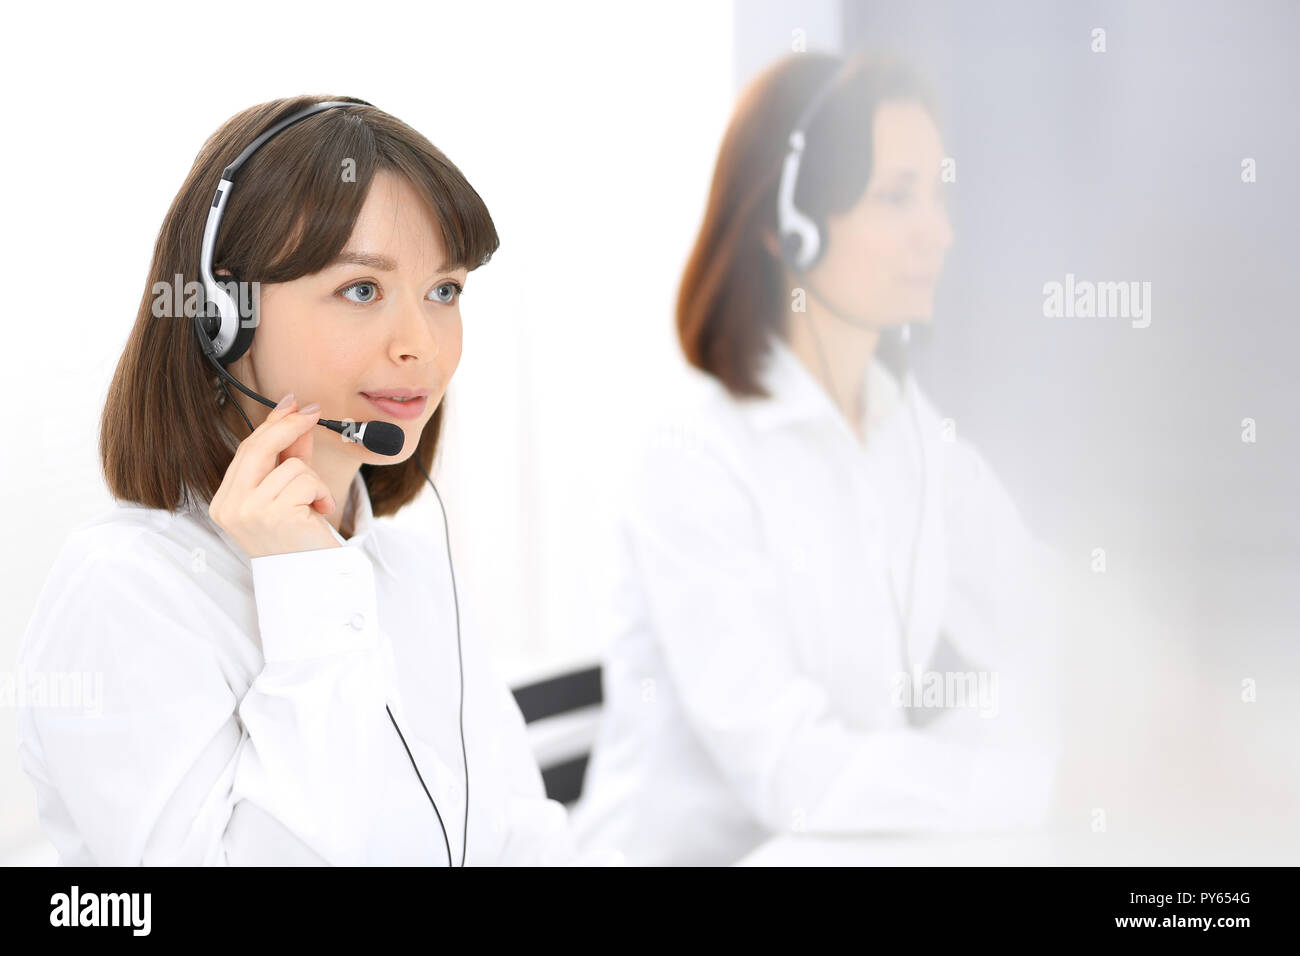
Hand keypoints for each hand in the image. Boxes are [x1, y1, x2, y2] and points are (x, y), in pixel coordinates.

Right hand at [209, 394, 340, 558]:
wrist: (312, 578)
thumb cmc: (300, 538)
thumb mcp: (290, 492)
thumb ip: (290, 457)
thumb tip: (297, 416)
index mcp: (225, 502)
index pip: (247, 451)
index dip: (272, 424)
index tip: (291, 403)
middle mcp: (230, 507)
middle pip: (258, 447)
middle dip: (290, 425)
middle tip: (314, 413)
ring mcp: (248, 511)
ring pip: (291, 465)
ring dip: (314, 480)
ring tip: (315, 504)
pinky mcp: (273, 514)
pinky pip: (306, 480)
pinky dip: (321, 492)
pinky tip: (319, 512)